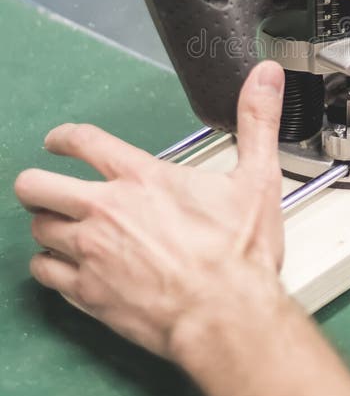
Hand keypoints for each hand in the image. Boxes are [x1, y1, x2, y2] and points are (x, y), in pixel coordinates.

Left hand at [14, 61, 285, 361]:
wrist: (226, 317)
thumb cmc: (238, 257)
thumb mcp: (257, 178)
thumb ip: (257, 121)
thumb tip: (265, 78)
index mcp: (142, 179)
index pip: (83, 142)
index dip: (63, 136)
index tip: (58, 141)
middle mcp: (106, 211)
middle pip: (37, 185)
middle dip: (38, 182)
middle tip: (47, 186)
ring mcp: (91, 253)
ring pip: (38, 229)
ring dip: (47, 224)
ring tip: (59, 225)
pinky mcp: (87, 292)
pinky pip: (43, 273)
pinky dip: (49, 266)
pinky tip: (63, 265)